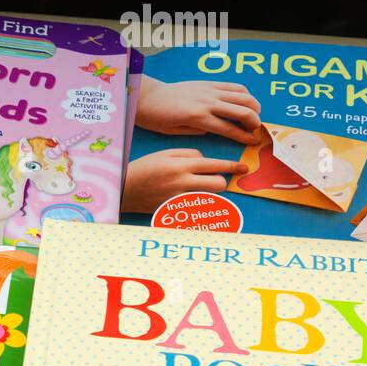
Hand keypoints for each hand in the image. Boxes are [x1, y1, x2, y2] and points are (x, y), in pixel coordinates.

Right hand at [122, 149, 247, 214]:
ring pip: (210, 198)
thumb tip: (206, 160)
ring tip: (199, 191)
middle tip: (212, 180)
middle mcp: (182, 182)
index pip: (215, 164)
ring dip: (209, 194)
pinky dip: (197, 205)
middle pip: (218, 184)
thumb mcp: (164, 154)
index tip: (243, 168)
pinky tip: (190, 202)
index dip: (232, 166)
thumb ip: (188, 154)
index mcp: (180, 165)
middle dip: (220, 181)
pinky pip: (197, 209)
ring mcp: (179, 198)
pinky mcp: (175, 210)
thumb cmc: (143, 168)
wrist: (123, 189)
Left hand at [136, 77, 261, 144]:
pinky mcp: (209, 83)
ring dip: (254, 107)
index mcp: (198, 117)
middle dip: (254, 122)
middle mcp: (207, 102)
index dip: (244, 137)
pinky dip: (244, 94)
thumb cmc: (158, 118)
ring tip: (253, 117)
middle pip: (242, 111)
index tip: (254, 142)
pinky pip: (234, 86)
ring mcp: (209, 90)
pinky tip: (244, 102)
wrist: (148, 97)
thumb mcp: (176, 131)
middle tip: (256, 130)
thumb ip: (199, 131)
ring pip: (243, 96)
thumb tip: (218, 130)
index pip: (229, 129)